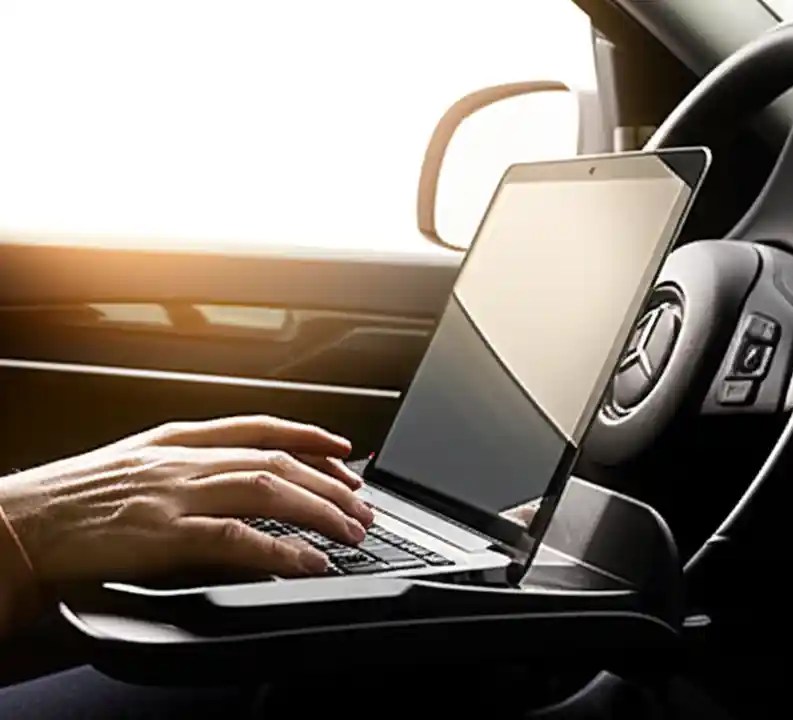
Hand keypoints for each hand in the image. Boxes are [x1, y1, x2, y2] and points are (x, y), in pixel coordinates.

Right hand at [0, 415, 374, 585]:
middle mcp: (181, 460)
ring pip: (269, 489)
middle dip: (330, 483)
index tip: (343, 451)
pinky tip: (309, 561)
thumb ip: (183, 473)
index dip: (309, 435)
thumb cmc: (64, 506)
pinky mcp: (163, 534)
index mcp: (173, 441)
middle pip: (277, 459)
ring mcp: (174, 494)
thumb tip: (232, 488)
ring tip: (351, 532)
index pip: (258, 426)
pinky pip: (238, 538)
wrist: (12, 527)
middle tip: (362, 506)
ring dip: (320, 512)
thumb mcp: (131, 472)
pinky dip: (282, 550)